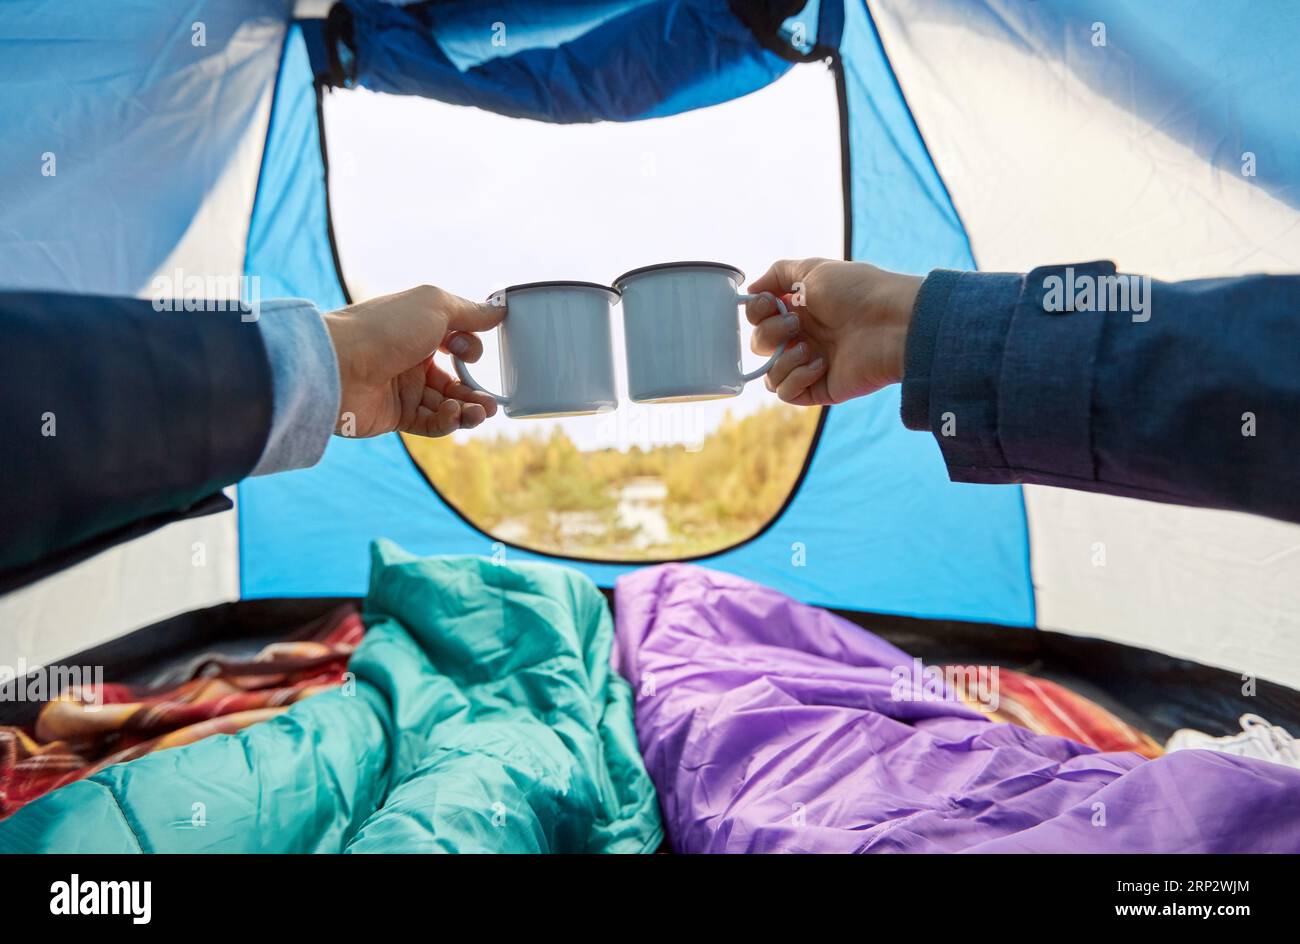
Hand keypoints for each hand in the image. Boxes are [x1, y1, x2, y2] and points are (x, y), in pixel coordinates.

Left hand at [323, 285, 503, 437]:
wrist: (337, 365)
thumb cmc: (385, 328)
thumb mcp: (435, 307)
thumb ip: (470, 312)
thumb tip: (500, 310)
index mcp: (417, 329)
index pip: (454, 342)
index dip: (468, 348)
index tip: (467, 351)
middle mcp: (410, 359)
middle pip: (454, 380)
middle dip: (476, 392)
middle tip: (490, 402)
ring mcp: (402, 389)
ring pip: (446, 404)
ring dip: (468, 410)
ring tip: (481, 413)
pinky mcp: (394, 416)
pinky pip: (430, 423)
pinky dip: (447, 421)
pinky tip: (453, 415)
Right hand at [745, 259, 921, 404]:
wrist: (891, 322)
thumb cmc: (857, 291)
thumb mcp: (813, 268)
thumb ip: (778, 273)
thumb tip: (751, 289)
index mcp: (799, 310)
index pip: (758, 318)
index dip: (756, 312)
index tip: (771, 303)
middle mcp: (803, 337)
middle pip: (759, 345)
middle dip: (770, 333)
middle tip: (798, 324)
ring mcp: (810, 364)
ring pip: (769, 374)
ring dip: (782, 359)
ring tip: (810, 349)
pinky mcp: (820, 388)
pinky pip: (786, 393)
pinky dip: (795, 379)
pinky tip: (820, 364)